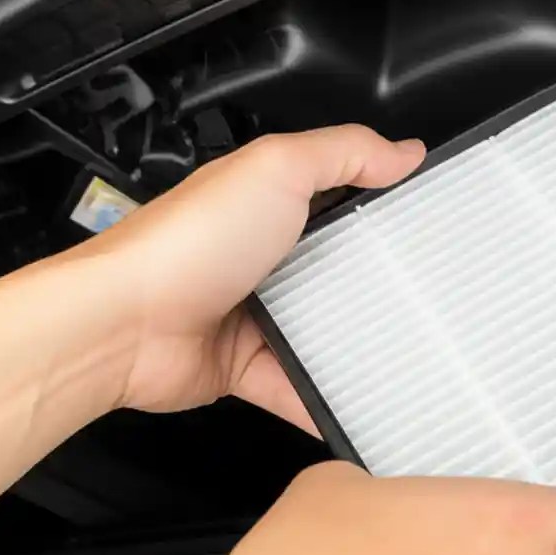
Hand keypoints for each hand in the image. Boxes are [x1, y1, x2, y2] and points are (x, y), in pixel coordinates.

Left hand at [77, 125, 425, 428]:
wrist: (122, 324)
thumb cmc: (184, 243)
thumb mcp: (275, 169)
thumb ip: (344, 153)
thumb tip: (403, 149)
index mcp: (270, 199)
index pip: (342, 194)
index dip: (385, 203)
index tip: (433, 218)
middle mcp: (264, 254)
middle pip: (341, 268)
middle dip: (382, 282)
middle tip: (431, 292)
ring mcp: (256, 312)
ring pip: (326, 331)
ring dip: (360, 344)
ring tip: (410, 352)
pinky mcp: (247, 365)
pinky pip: (299, 386)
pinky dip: (327, 400)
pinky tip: (364, 405)